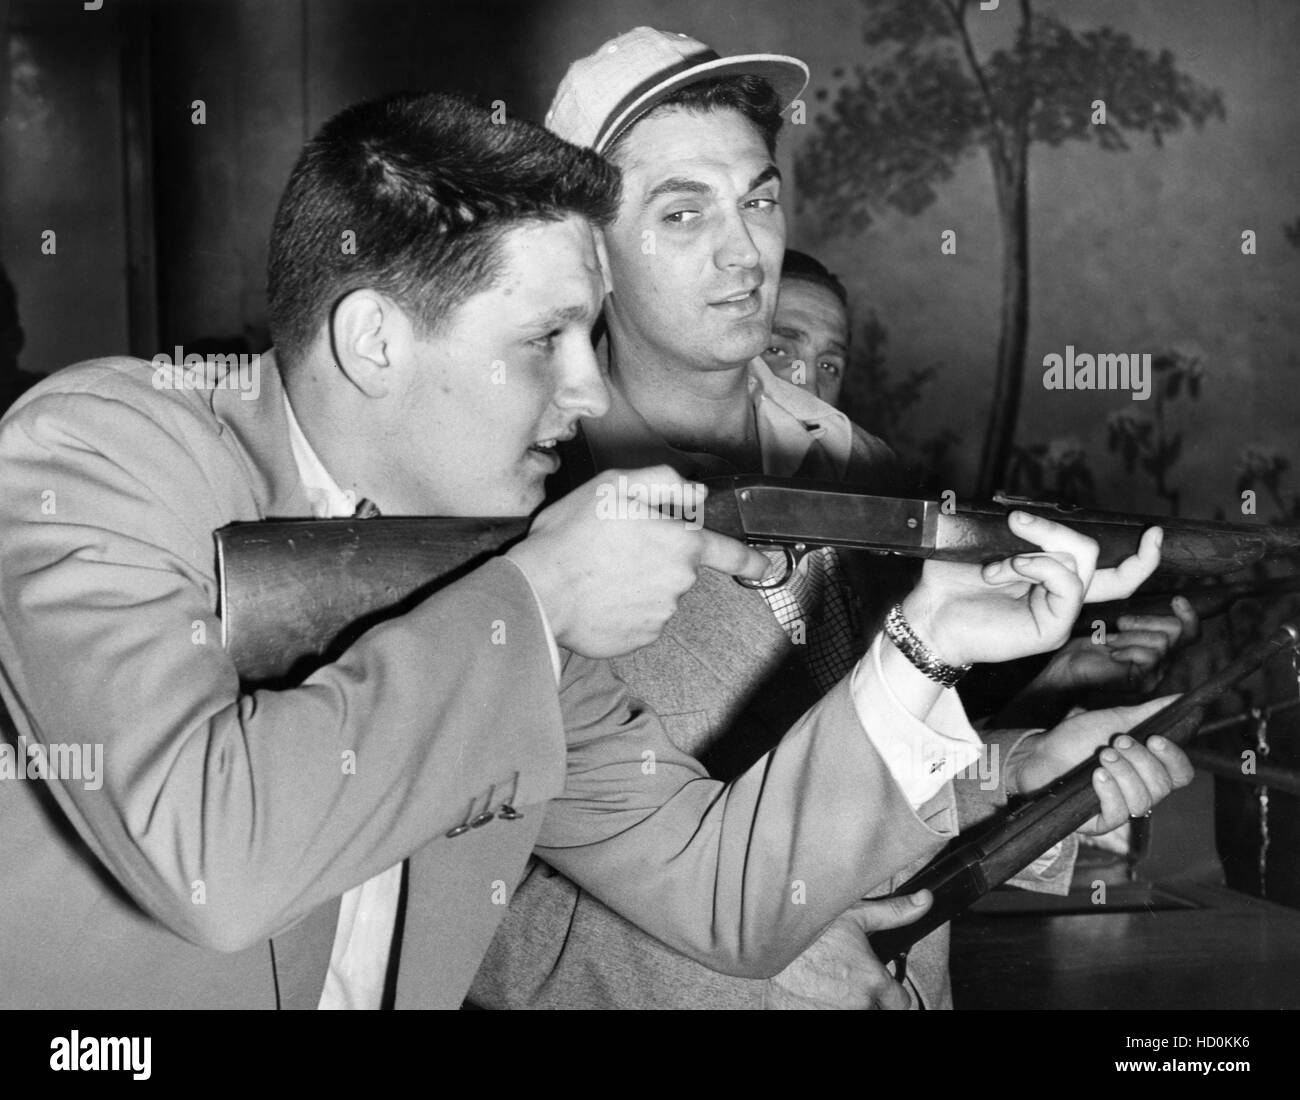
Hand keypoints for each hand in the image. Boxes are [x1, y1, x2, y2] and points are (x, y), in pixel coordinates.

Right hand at [506, 466, 767, 657]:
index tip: (765, 564)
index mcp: (680, 543)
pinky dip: (623, 609)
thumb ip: (663, 482)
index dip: (750, 558)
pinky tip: (597, 597)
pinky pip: (639, 619)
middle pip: (678, 568)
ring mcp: (660, 615)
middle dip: (655, 557)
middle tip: (613, 549)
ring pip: (657, 594)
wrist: (539, 592)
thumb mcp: (615, 485)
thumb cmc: (573, 536)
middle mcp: (679, 583)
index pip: (729, 552)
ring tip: (599, 572)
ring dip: (637, 583)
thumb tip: (694, 491)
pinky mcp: (639, 639)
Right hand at [765, 891, 931, 1009]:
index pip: (901, 1003)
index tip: (878, 984)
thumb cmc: (812, 926)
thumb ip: (894, 912)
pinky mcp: (807, 1017)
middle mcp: (858, 1003)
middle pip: (874, 1010)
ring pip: (850, 1013)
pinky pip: (823, 1015)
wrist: (770, 938)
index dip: (891, 994)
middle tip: (845, 980)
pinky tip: (811, 992)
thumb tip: (925, 900)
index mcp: (874, 980)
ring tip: (826, 984)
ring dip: (841, 1004)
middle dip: (865, 999)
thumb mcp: (856, 914)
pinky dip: (819, 1007)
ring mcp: (833, 1014)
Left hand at [903, 511, 1163, 666]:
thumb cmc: (950, 580)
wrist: (927, 615)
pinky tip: (1010, 569)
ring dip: (1036, 551)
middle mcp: (1061, 596)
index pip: (1112, 570)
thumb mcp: (986, 542)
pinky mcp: (1050, 630)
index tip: (1155, 531)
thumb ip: (1016, 529)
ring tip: (995, 564)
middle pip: (1095, 556)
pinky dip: (1041, 567)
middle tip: (1016, 522)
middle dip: (1058, 530)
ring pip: (1081, 565)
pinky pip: (1069, 586)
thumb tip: (1032, 513)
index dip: (1140, 556)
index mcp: (1052, 577)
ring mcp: (1058, 614)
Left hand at [1011, 696, 1195, 834]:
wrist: (1041, 754)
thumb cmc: (1079, 739)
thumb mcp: (1116, 719)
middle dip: (1141, 760)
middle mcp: (1141, 792)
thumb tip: (1180, 697)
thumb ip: (1150, 712)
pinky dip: (1109, 792)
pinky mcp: (1100, 822)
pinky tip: (1097, 775)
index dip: (1174, 758)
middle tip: (1117, 742)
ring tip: (1103, 755)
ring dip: (1124, 774)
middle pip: (1163, 786)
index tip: (1155, 738)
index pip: (1181, 774)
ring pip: (1141, 801)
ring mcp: (1121, 808)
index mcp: (1150, 770)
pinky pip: (1117, 815)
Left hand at [1034, 597, 1200, 695]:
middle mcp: (1162, 664)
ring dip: (1130, 637)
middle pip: (1178, 633)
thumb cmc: (1085, 646)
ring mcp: (1153, 675)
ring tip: (1110, 642)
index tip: (1176, 599)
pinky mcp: (1141, 683)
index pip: (1191, 633)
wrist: (1063, 672)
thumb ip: (1140, 621)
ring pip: (1161, 643)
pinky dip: (1129, 650)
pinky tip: (1112, 654)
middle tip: (1120, 624)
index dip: (1189, 616)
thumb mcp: (1117, 626)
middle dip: (1146, 621)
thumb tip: (1164, 605)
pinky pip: (1149, 658)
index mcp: (1159, 648)